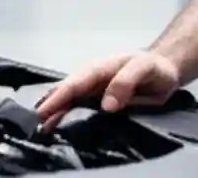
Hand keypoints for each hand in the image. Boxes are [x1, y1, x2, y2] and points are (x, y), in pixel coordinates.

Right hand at [34, 51, 179, 130]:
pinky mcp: (97, 99)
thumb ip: (126, 82)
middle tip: (33, 124)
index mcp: (100, 68)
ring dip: (53, 112)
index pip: (74, 84)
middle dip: (48, 106)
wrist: (164, 69)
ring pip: (68, 99)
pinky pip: (77, 106)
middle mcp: (92, 78)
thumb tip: (106, 105)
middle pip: (65, 91)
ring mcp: (93, 89)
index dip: (58, 98)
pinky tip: (56, 126)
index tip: (43, 113)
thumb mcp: (145, 69)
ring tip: (39, 129)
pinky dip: (64, 115)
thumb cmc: (154, 68)